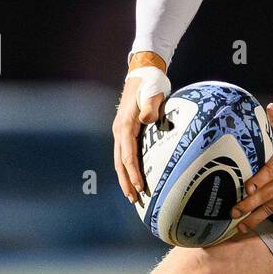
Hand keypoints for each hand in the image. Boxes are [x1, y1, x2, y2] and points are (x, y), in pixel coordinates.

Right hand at [112, 74, 166, 203]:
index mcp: (125, 125)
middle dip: (126, 182)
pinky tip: (133, 179)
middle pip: (120, 162)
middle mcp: (119, 130)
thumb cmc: (150, 83)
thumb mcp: (153, 92)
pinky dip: (128, 169)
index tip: (140, 187)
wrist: (143, 73)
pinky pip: (125, 154)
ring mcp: (121, 132)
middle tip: (134, 200)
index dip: (133, 172)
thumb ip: (151, 106)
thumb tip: (147, 120)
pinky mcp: (126, 132)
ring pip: (120, 160)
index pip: (128, 154)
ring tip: (133, 195)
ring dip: (125, 178)